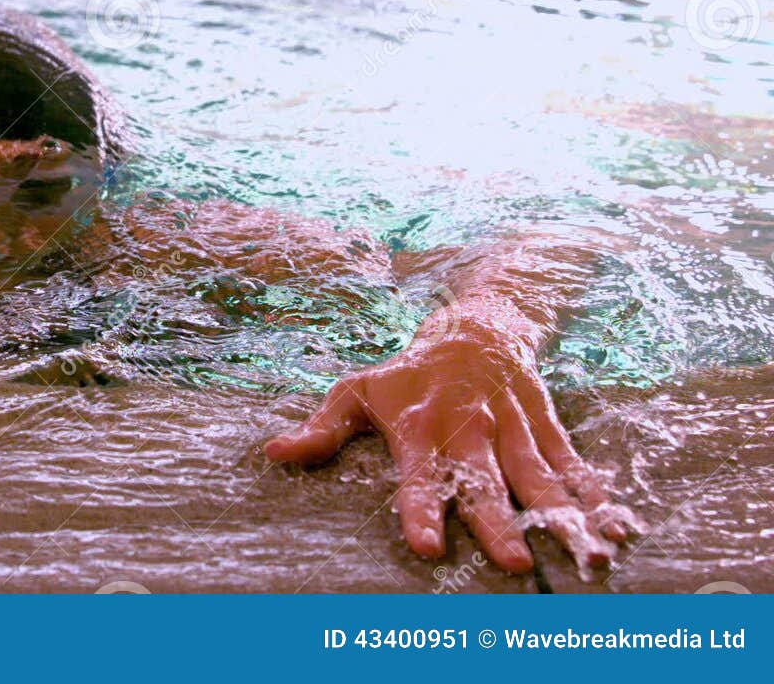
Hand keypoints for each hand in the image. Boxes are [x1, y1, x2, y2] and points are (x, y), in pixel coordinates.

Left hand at [264, 341, 635, 572]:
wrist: (474, 327)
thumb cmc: (406, 373)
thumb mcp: (356, 391)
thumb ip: (320, 430)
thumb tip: (273, 453)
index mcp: (420, 427)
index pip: (420, 476)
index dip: (422, 510)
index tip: (427, 547)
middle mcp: (469, 429)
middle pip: (485, 482)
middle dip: (499, 522)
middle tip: (515, 563)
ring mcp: (512, 427)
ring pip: (538, 476)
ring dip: (563, 515)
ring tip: (590, 553)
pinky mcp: (544, 425)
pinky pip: (571, 462)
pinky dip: (595, 492)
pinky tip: (616, 522)